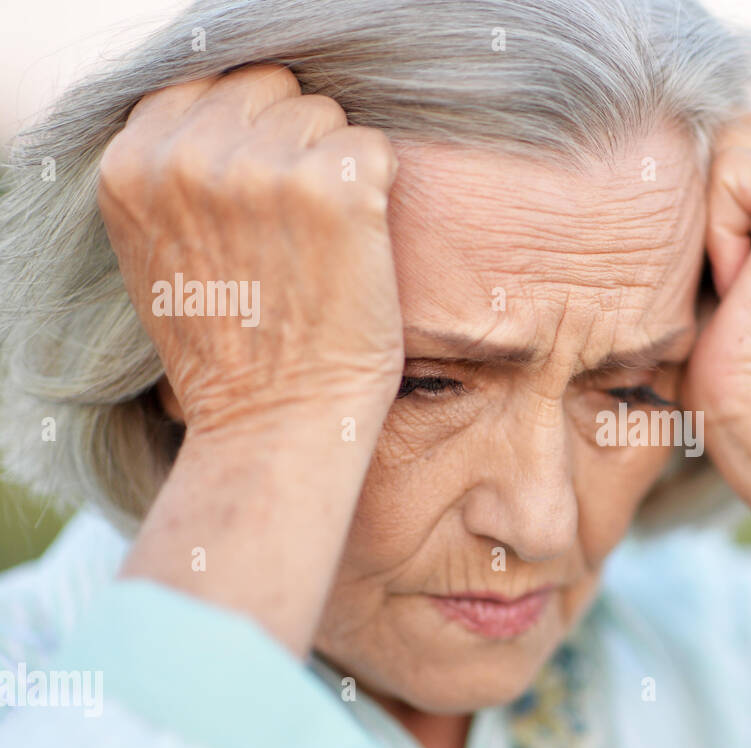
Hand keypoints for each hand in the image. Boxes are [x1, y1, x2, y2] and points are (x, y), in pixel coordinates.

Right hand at [97, 64, 402, 435]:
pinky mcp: (334, 188)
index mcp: (131, 162)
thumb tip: (233, 116)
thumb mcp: (158, 249)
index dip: (247, 131)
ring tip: (321, 248)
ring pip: (326, 116)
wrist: (272, 424)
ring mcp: (263, 167)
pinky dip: (380, 192)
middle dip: (293, 142)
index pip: (209, 83)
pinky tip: (357, 251)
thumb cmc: (229, 352)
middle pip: (272, 90)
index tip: (260, 195)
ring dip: (336, 170)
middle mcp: (189, 153)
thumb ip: (175, 173)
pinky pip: (376, 148)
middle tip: (296, 227)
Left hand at [683, 115, 750, 473]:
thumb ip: (711, 210)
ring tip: (736, 286)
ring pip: (730, 143)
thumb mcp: (711, 274)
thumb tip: (655, 150)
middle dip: (706, 207)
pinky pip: (734, 170)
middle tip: (728, 287)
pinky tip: (742, 285)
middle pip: (729, 132)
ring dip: (712, 221)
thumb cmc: (728, 374)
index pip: (732, 144)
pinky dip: (720, 232)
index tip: (720, 283)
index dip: (702, 207)